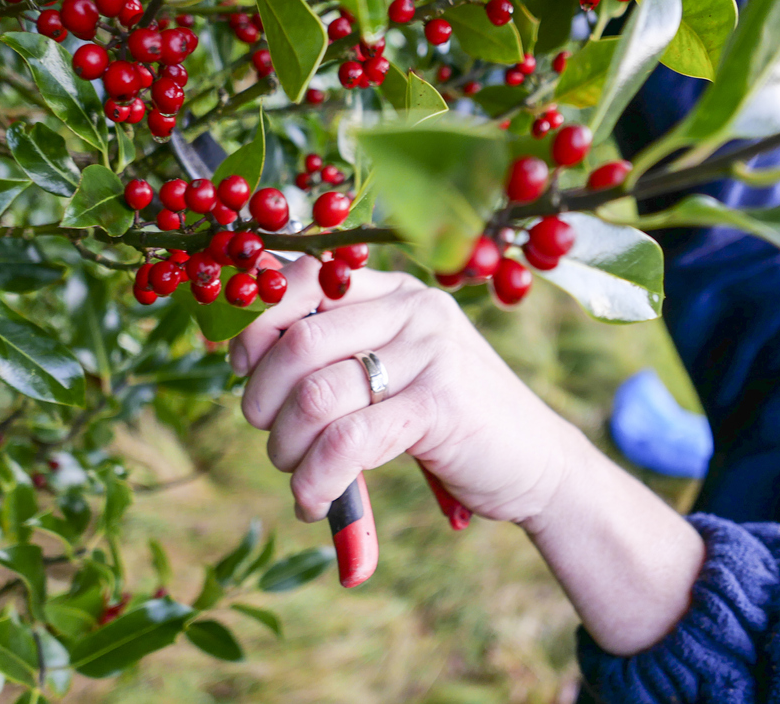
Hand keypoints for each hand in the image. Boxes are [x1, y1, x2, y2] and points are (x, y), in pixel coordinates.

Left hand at [230, 258, 704, 656]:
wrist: (538, 464)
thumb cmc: (453, 420)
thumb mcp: (399, 369)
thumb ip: (343, 352)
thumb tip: (243, 351)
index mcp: (397, 292)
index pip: (304, 278)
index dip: (256, 322)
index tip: (241, 367)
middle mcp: (413, 310)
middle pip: (297, 342)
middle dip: (261, 398)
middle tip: (267, 434)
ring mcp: (430, 354)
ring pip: (314, 396)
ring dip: (284, 448)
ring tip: (295, 474)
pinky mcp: (440, 406)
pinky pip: (346, 442)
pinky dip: (314, 480)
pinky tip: (312, 502)